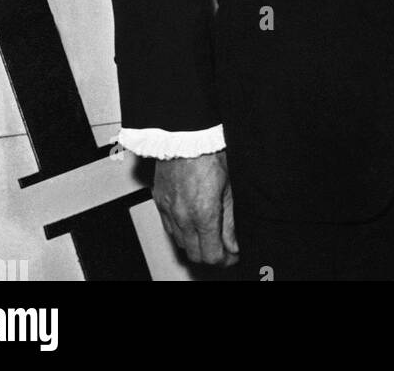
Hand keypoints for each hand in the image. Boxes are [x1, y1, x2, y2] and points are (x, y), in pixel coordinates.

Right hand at [153, 151, 238, 266]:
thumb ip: (230, 220)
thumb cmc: (210, 152)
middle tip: (225, 248)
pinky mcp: (159, 201)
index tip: (234, 255)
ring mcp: (168, 210)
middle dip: (212, 255)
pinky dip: (181, 232)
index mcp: (203, 213)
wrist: (186, 133)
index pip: (212, 254)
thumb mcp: (229, 187)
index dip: (226, 259)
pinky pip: (169, 228)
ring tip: (210, 234)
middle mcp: (183, 216)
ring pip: (181, 244)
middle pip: (195, 254)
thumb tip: (234, 244)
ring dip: (196, 245)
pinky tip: (192, 222)